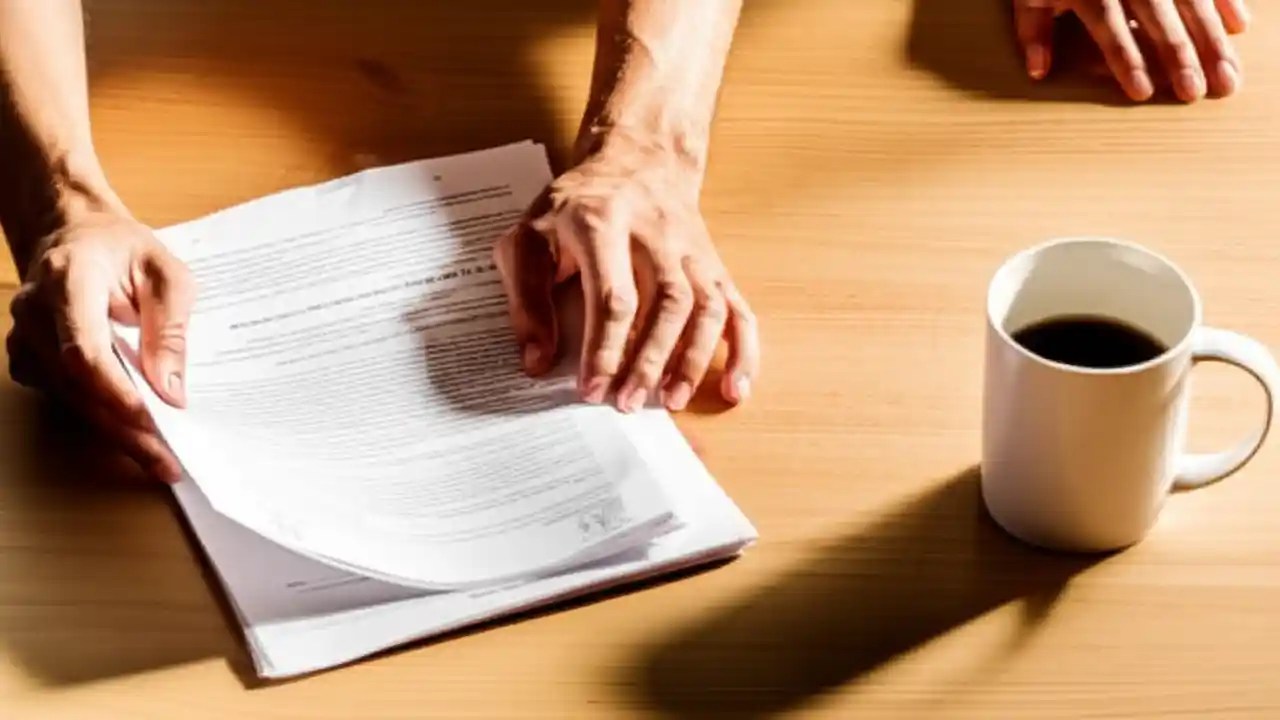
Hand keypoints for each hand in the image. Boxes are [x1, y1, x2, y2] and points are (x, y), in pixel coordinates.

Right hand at [6, 209, 194, 480]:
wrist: (74, 234)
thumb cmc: (124, 250)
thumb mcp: (167, 274)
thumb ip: (170, 328)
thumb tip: (170, 389)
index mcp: (69, 278)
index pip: (83, 348)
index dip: (115, 390)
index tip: (152, 419)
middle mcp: (35, 311)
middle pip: (76, 384)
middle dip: (125, 427)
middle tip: (167, 462)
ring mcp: (24, 336)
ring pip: (69, 397)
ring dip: (116, 432)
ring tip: (160, 460)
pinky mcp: (29, 357)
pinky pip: (64, 396)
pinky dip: (99, 417)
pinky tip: (134, 436)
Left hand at [494, 132, 759, 412]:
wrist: (636, 158)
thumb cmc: (573, 207)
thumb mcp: (527, 237)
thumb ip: (526, 298)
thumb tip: (536, 361)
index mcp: (603, 224)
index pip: (613, 295)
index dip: (603, 348)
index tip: (591, 389)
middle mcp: (656, 234)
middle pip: (666, 302)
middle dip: (649, 360)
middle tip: (628, 402)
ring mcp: (692, 250)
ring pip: (705, 306)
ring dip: (693, 359)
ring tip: (673, 401)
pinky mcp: (714, 265)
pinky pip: (738, 309)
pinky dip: (743, 352)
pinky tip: (734, 388)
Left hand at [1014, 0, 1250, 101]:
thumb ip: (1033, 31)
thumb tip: (1038, 71)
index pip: (1110, 25)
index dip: (1126, 58)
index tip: (1142, 91)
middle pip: (1159, 17)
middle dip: (1179, 55)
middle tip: (1195, 92)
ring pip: (1191, 1)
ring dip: (1211, 38)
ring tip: (1225, 75)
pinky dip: (1225, 0)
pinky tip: (1238, 27)